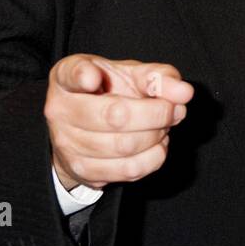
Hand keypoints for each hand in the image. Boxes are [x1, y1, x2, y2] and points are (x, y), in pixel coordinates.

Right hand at [46, 54, 193, 190]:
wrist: (86, 129)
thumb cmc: (110, 92)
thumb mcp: (131, 74)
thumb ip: (159, 76)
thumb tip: (184, 92)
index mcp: (67, 78)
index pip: (70, 74)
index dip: (83, 76)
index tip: (94, 78)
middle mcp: (60, 111)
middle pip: (116, 116)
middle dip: (157, 113)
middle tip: (173, 110)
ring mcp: (68, 144)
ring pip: (125, 146)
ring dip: (158, 136)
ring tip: (165, 126)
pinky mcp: (83, 171)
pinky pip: (128, 170)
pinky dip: (154, 157)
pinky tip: (156, 144)